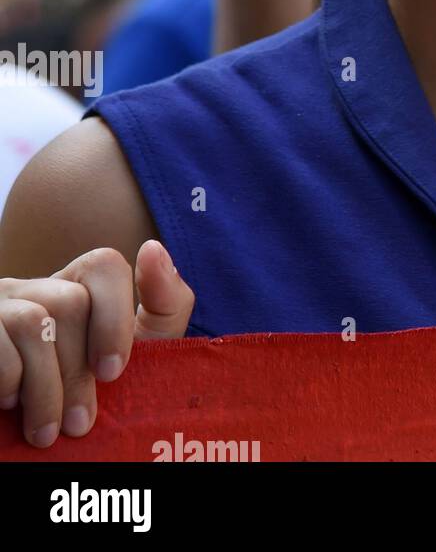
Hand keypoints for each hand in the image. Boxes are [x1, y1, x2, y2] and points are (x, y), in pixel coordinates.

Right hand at [0, 240, 194, 446]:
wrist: (29, 441)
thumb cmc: (93, 393)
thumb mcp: (142, 350)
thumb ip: (165, 304)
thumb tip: (153, 249)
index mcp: (76, 285)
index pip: (104, 265)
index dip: (113, 317)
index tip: (113, 373)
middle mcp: (35, 287)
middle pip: (69, 302)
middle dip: (78, 371)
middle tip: (81, 423)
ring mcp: (1, 306)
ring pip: (31, 322)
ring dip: (45, 387)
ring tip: (49, 432)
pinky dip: (9, 380)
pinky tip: (11, 403)